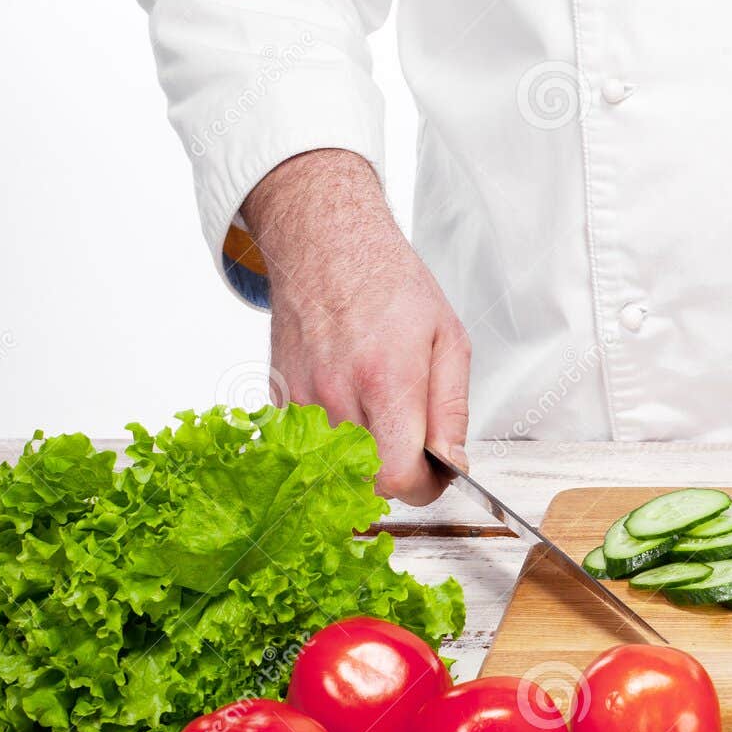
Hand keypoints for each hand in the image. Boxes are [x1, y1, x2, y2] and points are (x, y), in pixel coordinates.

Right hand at [241, 150, 469, 504]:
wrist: (324, 244)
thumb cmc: (388, 284)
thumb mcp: (447, 340)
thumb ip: (451, 410)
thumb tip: (452, 463)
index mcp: (386, 380)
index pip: (400, 476)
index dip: (426, 488)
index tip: (438, 474)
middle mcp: (337, 395)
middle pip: (369, 482)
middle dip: (400, 477)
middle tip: (417, 449)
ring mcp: (302, 398)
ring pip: (338, 468)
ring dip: (367, 458)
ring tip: (383, 417)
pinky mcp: (280, 398)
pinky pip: (311, 446)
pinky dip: (336, 441)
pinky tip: (353, 404)